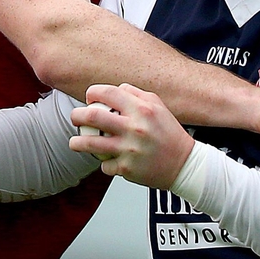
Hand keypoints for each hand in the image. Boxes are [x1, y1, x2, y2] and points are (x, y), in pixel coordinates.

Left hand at [68, 83, 194, 188]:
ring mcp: (129, 150)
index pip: (109, 93)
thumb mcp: (159, 107)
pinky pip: (104, 165)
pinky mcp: (126, 169)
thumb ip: (136, 94)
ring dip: (77, 143)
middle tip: (75, 118)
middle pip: (92, 116)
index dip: (93, 93)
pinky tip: (108, 161)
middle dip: (77, 115)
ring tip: (75, 143)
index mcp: (142, 110)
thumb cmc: (170, 134)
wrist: (184, 165)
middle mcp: (134, 128)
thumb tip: (115, 89)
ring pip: (90, 144)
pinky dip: (104, 164)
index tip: (89, 99)